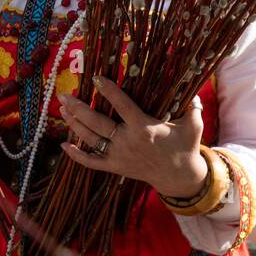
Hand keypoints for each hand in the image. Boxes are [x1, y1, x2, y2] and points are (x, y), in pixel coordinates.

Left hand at [57, 76, 207, 197]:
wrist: (179, 177)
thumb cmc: (185, 147)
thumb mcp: (193, 125)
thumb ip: (193, 106)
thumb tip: (193, 89)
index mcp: (144, 127)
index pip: (121, 105)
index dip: (108, 91)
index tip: (95, 78)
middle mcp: (127, 141)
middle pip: (97, 122)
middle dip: (78, 108)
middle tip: (64, 95)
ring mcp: (119, 156)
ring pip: (90, 139)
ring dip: (74, 124)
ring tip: (62, 109)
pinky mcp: (114, 167)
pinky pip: (91, 162)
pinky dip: (76, 155)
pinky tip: (63, 144)